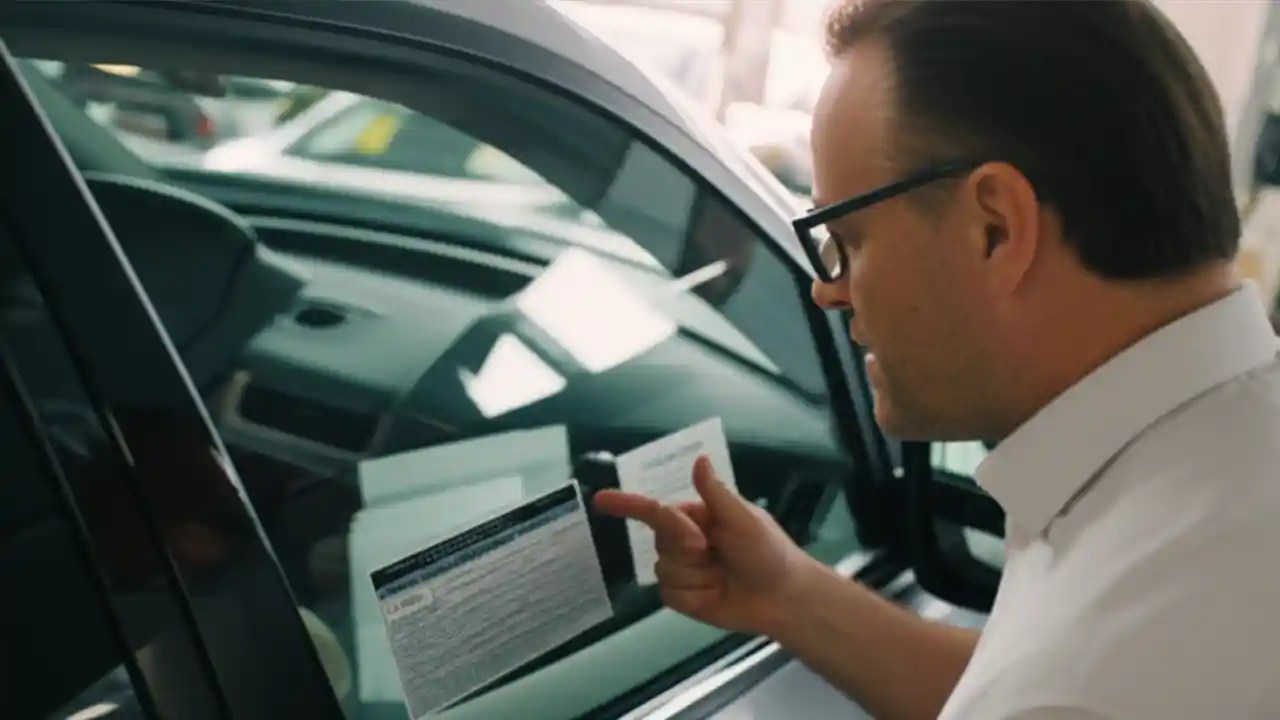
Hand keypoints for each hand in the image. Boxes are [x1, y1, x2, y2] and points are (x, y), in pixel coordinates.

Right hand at [593, 456, 817, 634]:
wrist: (783, 598)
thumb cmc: (768, 551)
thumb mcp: (744, 518)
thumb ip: (716, 493)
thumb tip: (699, 460)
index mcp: (696, 516)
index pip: (656, 509)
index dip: (628, 504)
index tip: (601, 499)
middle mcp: (683, 541)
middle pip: (658, 541)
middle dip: (685, 546)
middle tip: (715, 551)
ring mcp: (682, 570)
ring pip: (663, 569)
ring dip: (695, 574)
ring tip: (722, 576)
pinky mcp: (683, 598)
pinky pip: (669, 594)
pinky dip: (693, 595)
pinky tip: (714, 594)